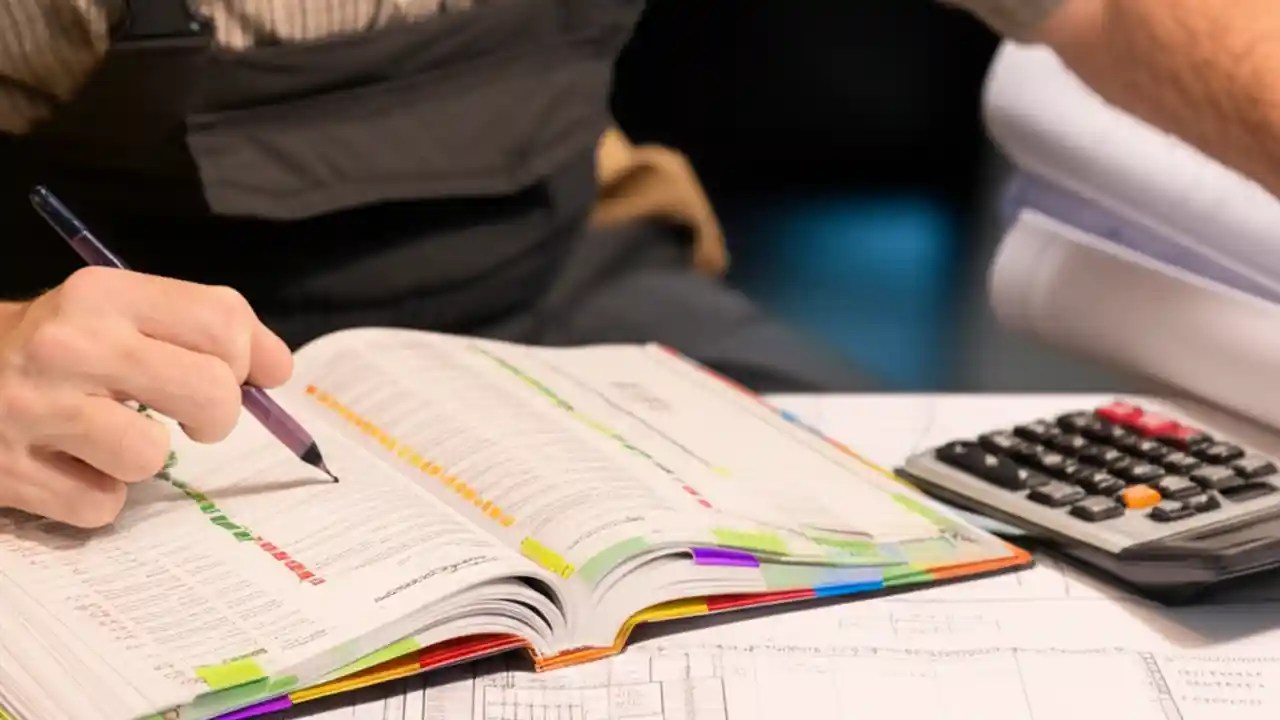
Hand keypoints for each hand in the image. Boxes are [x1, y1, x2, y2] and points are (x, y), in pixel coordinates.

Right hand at [0, 268, 292, 527]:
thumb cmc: (49, 350)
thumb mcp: (110, 314)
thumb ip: (197, 329)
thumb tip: (279, 369)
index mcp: (101, 295)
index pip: (221, 321)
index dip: (251, 357)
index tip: (247, 375)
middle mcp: (68, 346)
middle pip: (210, 391)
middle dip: (217, 415)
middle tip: (193, 416)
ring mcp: (32, 410)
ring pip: (154, 457)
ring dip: (141, 458)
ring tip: (104, 436)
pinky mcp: (9, 473)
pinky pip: (102, 505)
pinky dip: (94, 495)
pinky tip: (64, 464)